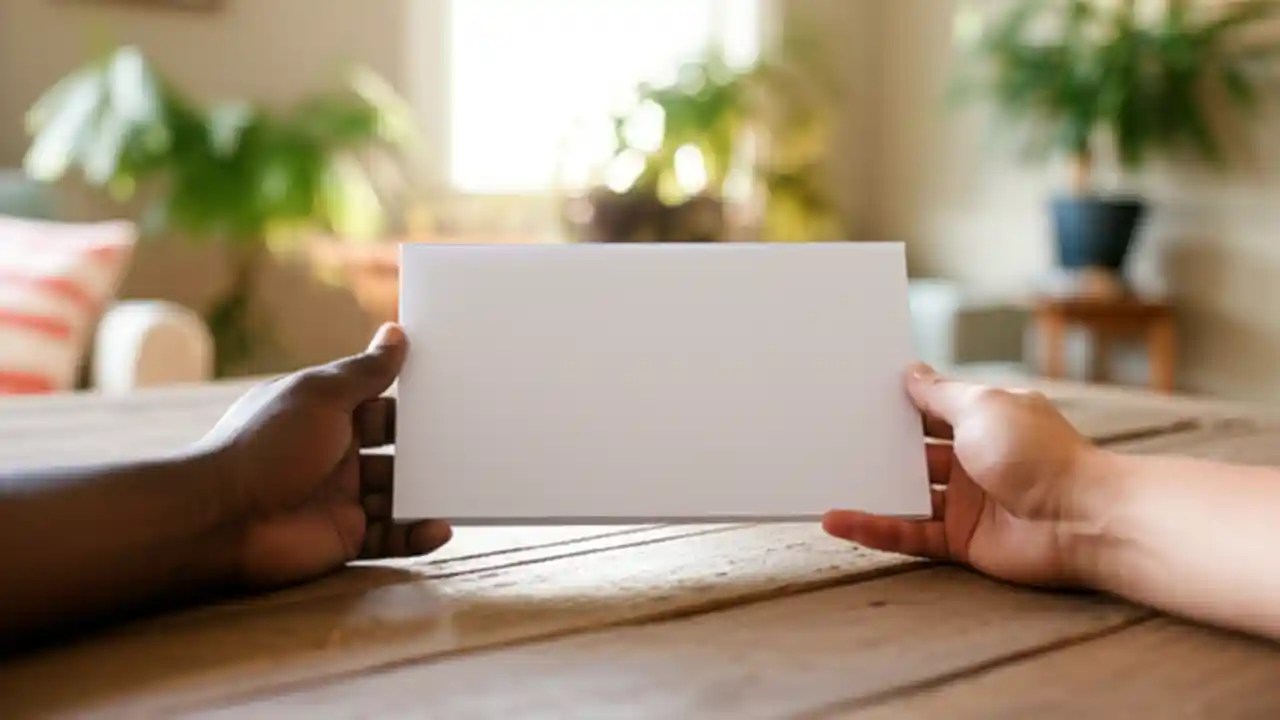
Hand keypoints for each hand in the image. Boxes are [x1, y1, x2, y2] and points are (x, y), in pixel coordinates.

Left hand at [202, 324, 450, 588]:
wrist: (221, 518)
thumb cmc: (266, 446)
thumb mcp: (320, 395)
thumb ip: (364, 370)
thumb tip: (396, 333)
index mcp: (328, 415)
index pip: (379, 403)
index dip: (411, 399)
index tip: (451, 391)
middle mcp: (337, 455)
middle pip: (395, 450)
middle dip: (428, 447)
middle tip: (472, 441)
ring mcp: (342, 498)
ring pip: (399, 494)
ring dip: (429, 491)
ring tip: (465, 486)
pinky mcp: (345, 538)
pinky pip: (391, 537)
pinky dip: (417, 534)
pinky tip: (440, 528)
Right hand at [823, 364, 1114, 586]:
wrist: (1084, 519)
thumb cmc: (1040, 453)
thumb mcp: (982, 406)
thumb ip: (939, 394)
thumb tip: (912, 371)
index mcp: (984, 420)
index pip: (931, 409)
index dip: (898, 402)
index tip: (855, 394)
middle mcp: (974, 459)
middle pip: (913, 452)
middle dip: (876, 445)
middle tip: (827, 435)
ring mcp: (966, 502)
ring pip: (905, 494)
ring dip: (868, 487)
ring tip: (820, 478)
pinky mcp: (960, 541)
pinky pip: (908, 534)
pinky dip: (873, 528)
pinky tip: (837, 521)